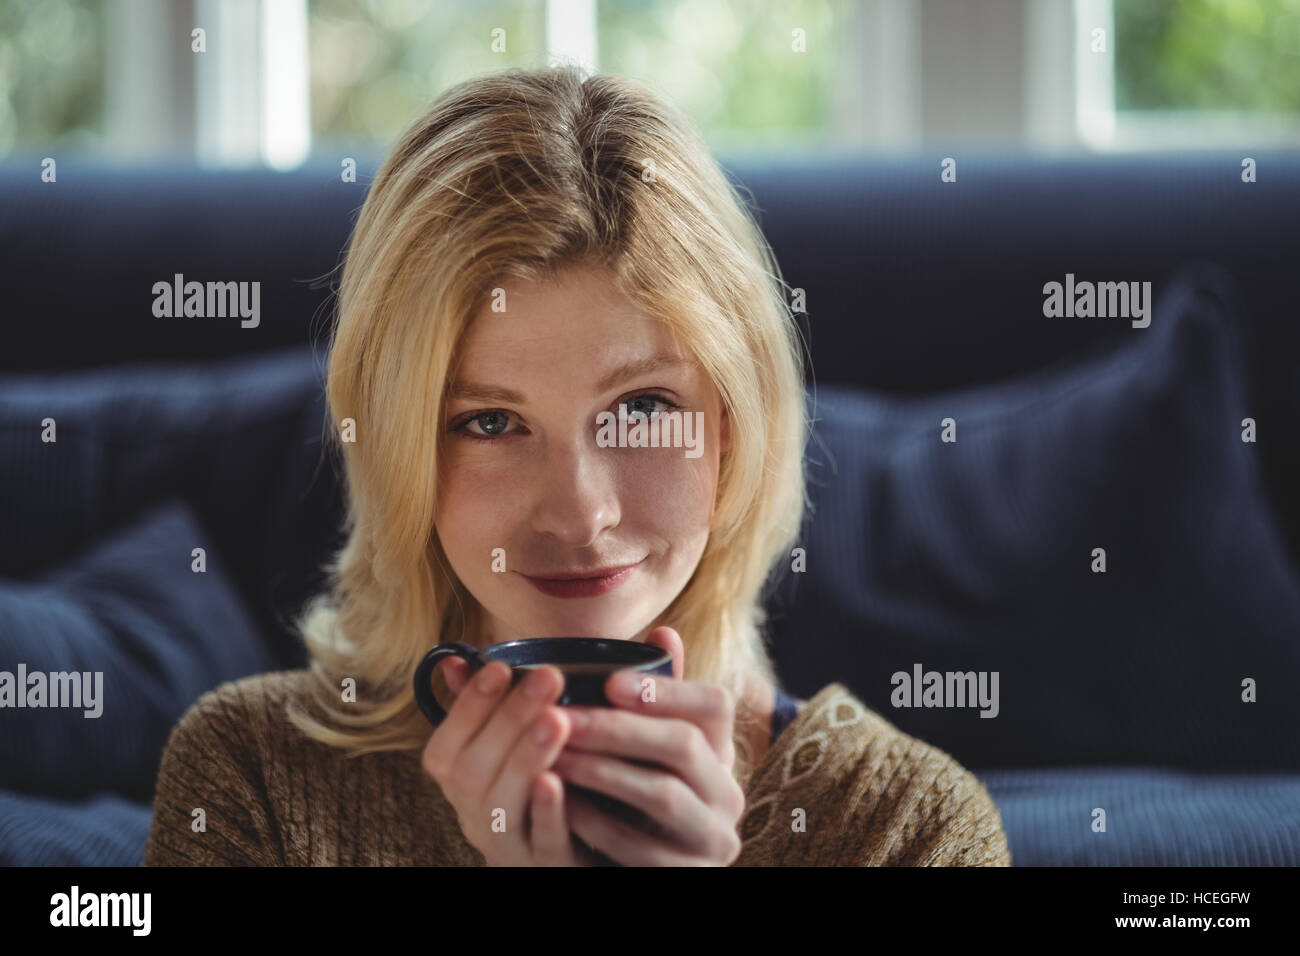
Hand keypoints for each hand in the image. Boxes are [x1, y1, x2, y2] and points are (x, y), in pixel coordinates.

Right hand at [421, 657, 602, 865]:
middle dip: (509, 719)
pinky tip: (557, 781)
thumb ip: (484, 707)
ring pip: (502, 805)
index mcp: (458, 781)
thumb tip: (455, 658)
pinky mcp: (544, 866)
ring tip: (556, 719)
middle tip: (548, 677)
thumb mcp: (505, 747)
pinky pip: (542, 842)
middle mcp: (473, 814)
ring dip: (525, 759)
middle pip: (473, 770)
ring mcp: (506, 844)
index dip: (470, 705)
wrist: (562, 855)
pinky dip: (547, 811)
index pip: (447, 743)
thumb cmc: (532, 789)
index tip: (500, 666)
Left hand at [551, 627, 746, 865]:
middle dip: (618, 729)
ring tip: (552, 756)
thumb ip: (652, 695)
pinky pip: (644, 850)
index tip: (611, 681)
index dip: (667, 690)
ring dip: (603, 773)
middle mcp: (727, 792)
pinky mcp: (690, 876)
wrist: (637, 872)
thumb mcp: (647, 746)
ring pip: (663, 795)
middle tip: (561, 716)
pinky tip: (563, 808)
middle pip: (684, 745)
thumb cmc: (635, 797)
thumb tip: (663, 629)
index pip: (715, 704)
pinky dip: (600, 827)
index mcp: (720, 750)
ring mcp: (714, 838)